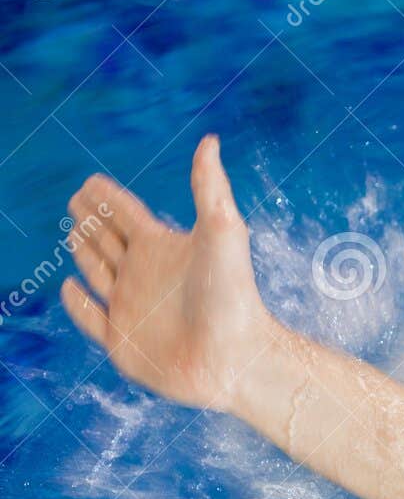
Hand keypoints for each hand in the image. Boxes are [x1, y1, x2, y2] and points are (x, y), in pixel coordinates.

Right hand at [62, 136, 274, 411]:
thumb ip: (210, 187)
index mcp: (163, 247)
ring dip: (85, 254)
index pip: (127, 215)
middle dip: (91, 222)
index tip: (89, 182)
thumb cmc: (233, 295)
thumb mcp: (222, 232)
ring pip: (98, 274)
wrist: (237, 358)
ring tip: (75, 235)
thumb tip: (211, 140)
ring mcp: (131, 308)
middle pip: (109, 241)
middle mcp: (145, 275)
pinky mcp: (121, 342)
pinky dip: (78, 304)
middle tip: (77, 204)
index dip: (106, 198)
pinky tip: (71, 288)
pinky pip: (91, 319)